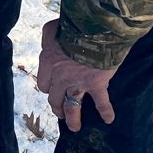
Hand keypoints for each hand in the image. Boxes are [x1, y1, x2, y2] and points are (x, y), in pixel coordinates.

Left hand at [36, 18, 117, 132]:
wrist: (93, 29)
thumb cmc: (71, 25)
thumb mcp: (50, 29)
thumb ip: (47, 38)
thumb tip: (48, 43)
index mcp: (47, 62)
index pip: (42, 83)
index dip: (47, 87)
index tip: (51, 88)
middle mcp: (60, 76)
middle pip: (54, 98)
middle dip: (56, 107)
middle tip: (59, 112)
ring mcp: (78, 82)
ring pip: (72, 106)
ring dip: (73, 119)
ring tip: (74, 127)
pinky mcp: (96, 84)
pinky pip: (101, 102)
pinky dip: (106, 112)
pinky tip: (109, 119)